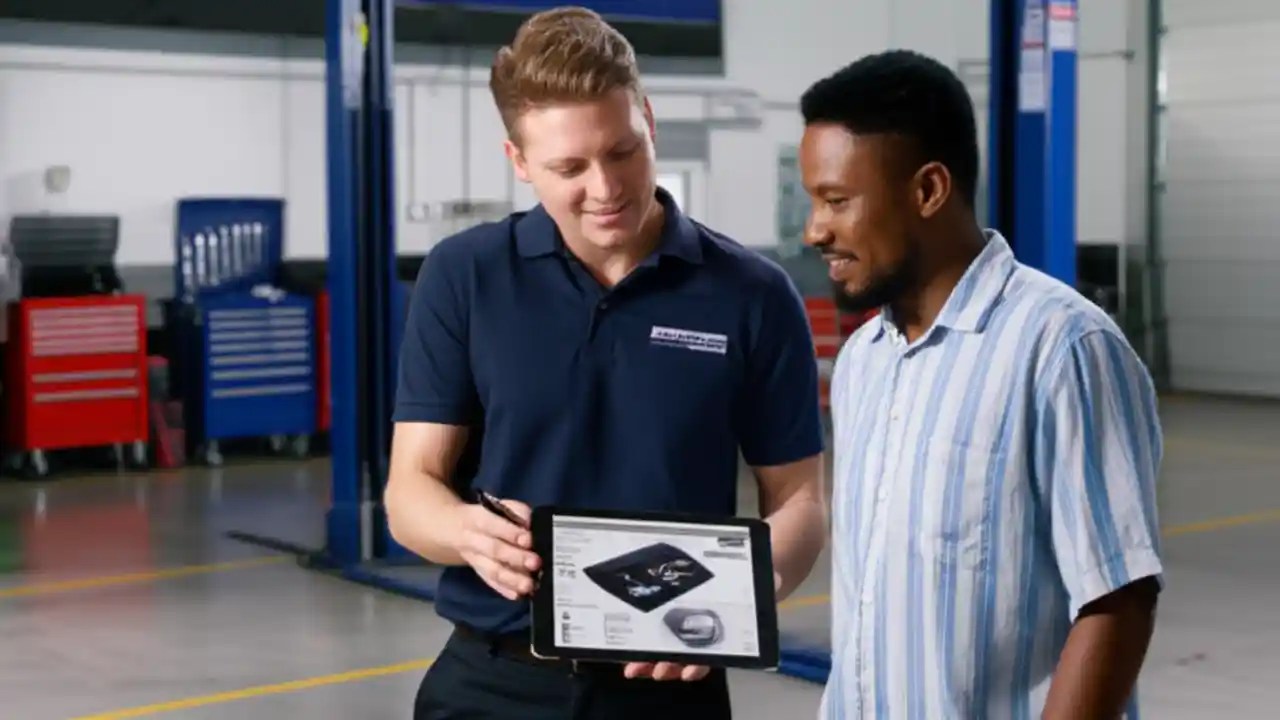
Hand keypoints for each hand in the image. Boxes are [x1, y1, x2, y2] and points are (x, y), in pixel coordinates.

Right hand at [451, 498, 539, 600]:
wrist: (451, 528)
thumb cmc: (485, 516)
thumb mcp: (497, 506)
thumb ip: (516, 511)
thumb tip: (532, 523)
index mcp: (478, 519)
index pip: (493, 525)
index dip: (510, 533)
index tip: (528, 540)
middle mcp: (473, 541)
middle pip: (493, 550)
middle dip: (515, 558)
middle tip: (535, 563)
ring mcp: (475, 560)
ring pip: (491, 571)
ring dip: (511, 579)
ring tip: (528, 585)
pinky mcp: (478, 572)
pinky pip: (490, 583)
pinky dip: (504, 590)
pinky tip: (517, 595)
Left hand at [621, 572, 784, 680]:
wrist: (751, 568)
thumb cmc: (753, 579)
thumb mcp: (763, 580)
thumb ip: (767, 582)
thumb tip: (775, 578)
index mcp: (726, 631)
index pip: (712, 654)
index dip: (699, 665)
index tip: (686, 672)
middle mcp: (706, 633)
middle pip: (684, 656)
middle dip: (667, 665)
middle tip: (652, 670)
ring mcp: (688, 626)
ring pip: (668, 649)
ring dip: (650, 660)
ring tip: (634, 667)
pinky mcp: (674, 615)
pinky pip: (658, 633)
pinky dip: (645, 642)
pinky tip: (632, 648)